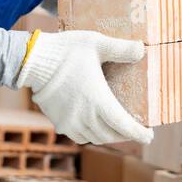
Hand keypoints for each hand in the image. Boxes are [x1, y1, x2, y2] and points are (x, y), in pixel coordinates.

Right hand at [15, 30, 152, 145]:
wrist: (33, 60)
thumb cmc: (66, 50)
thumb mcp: (97, 43)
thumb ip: (121, 48)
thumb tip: (142, 48)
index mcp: (99, 101)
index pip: (124, 126)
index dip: (139, 134)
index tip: (149, 135)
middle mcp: (85, 117)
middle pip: (111, 135)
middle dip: (125, 134)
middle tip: (134, 128)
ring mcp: (70, 122)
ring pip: (95, 138)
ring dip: (108, 136)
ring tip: (115, 128)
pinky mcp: (58, 121)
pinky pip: (79, 136)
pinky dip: (90, 135)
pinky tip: (93, 126)